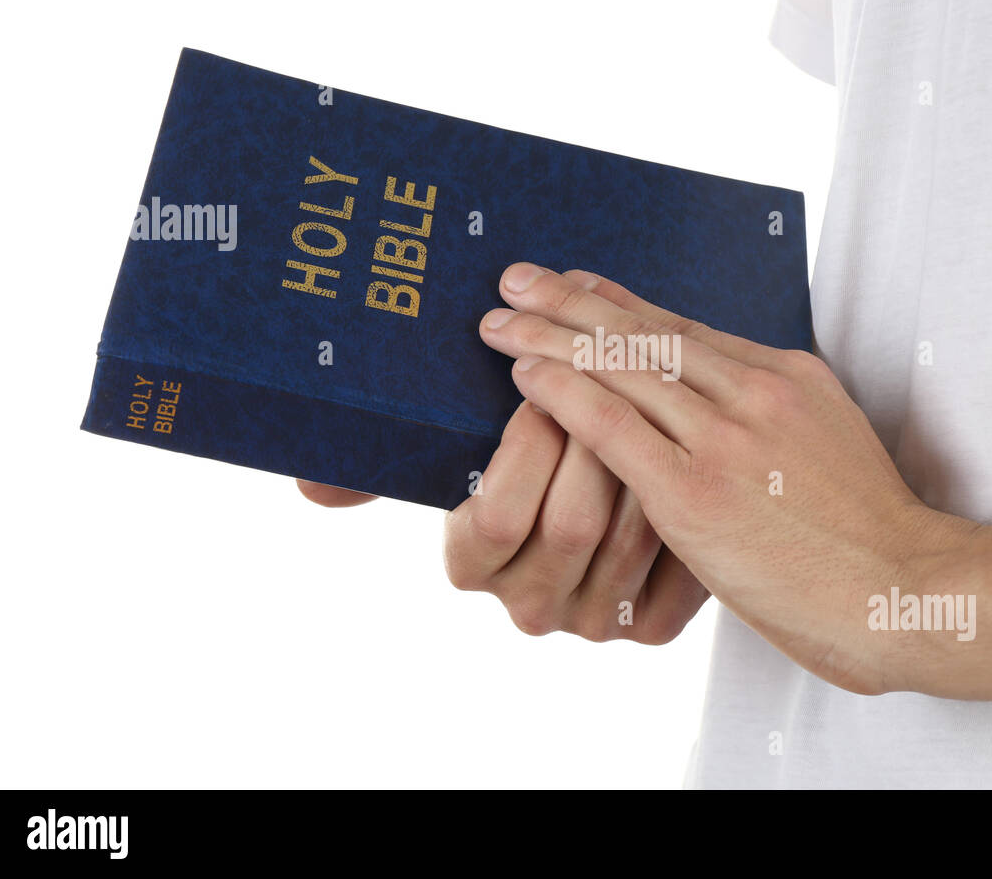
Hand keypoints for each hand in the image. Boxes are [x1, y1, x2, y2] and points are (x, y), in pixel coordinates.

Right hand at [297, 402, 708, 643]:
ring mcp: (594, 619)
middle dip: (591, 435)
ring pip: (631, 530)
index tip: (535, 381)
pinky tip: (681, 440)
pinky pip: (677, 557)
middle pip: (572, 523)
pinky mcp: (654, 621)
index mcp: (474, 567)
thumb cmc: (531, 455)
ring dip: (644, 452)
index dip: (521, 446)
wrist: (631, 486)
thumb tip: (308, 488)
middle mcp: (530, 605)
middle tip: (604, 370)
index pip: (492, 521)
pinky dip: (684, 490)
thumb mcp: (463, 451)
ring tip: (647, 390)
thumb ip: (384, 470)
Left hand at [478, 263, 977, 693]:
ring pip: (621, 366)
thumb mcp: (829, 447)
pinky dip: (563, 392)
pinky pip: (613, 425)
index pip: (685, 327)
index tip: (578, 285)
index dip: (621, 303)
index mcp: (788, 378)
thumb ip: (770, 422)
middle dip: (571, 302)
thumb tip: (716, 414)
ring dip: (550, 338)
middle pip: (644, 332)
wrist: (907, 593)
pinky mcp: (695, 492)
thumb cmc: (869, 538)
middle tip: (518, 281)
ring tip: (500, 322)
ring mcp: (725, 439)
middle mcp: (754, 393)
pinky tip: (525, 376)